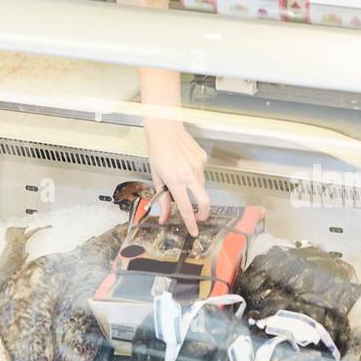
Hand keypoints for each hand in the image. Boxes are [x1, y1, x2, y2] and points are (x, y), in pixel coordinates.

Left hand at [144, 117, 209, 235]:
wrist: (165, 128)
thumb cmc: (157, 150)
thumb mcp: (156, 177)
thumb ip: (163, 199)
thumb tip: (164, 216)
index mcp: (175, 181)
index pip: (186, 208)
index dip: (191, 223)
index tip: (194, 231)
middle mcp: (189, 175)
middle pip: (204, 202)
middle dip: (204, 213)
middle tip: (198, 216)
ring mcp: (198, 166)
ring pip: (202, 186)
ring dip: (194, 189)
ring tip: (181, 176)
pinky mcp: (203, 158)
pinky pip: (201, 172)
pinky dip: (195, 173)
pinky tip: (185, 164)